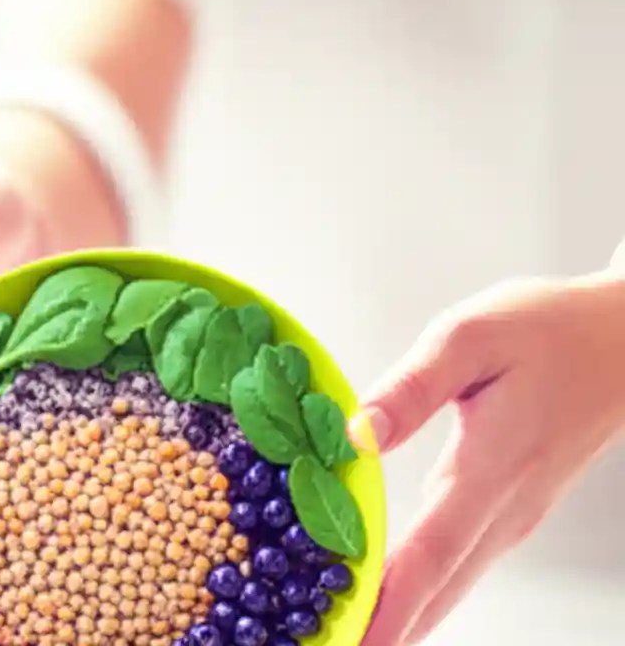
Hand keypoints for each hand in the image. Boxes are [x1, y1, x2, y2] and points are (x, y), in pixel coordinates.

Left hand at [354, 272, 624, 644]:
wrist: (621, 339)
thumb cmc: (547, 329)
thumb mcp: (471, 335)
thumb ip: (412, 387)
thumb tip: (358, 432)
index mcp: (489, 471)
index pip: (427, 557)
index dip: (385, 608)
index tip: (349, 643)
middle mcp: (503, 509)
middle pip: (436, 591)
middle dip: (383, 631)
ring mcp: (511, 516)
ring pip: (449, 586)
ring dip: (400, 619)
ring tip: (346, 638)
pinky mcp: (510, 510)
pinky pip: (458, 567)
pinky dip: (420, 593)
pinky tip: (388, 599)